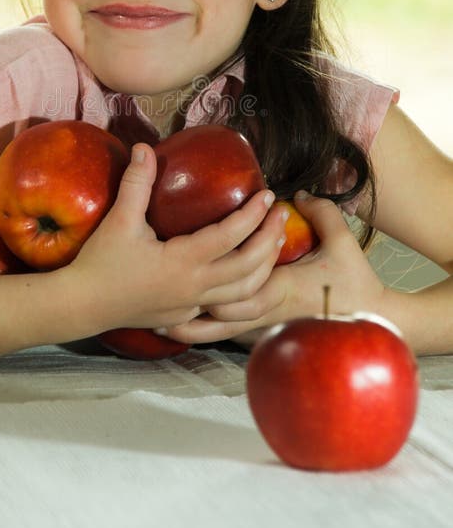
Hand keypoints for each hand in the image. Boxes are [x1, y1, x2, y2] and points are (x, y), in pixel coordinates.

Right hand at [67, 143, 287, 333]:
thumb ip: (136, 183)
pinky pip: (226, 307)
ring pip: (243, 293)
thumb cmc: (101, 262)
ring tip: (273, 243)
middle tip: (280, 215)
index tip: (267, 195)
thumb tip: (144, 147)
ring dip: (264, 268)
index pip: (230, 237)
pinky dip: (245, 290)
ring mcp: (192, 306)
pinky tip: (247, 275)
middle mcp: (194, 287)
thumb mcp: (119, 219)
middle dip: (270, 239)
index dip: (253, 215)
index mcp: (182, 262)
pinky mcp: (185, 318)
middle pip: (248, 267)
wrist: (82, 305)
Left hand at [157, 190, 386, 345]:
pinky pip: (233, 334)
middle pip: (220, 320)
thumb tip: (298, 193)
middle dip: (189, 317)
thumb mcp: (343, 243)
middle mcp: (269, 313)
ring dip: (192, 330)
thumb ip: (321, 213)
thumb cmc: (358, 283)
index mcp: (281, 291)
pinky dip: (208, 331)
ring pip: (222, 333)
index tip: (182, 267)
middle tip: (153, 305)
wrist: (375, 322)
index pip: (237, 292)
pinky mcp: (269, 330)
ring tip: (156, 322)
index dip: (209, 284)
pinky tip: (182, 325)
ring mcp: (268, 325)